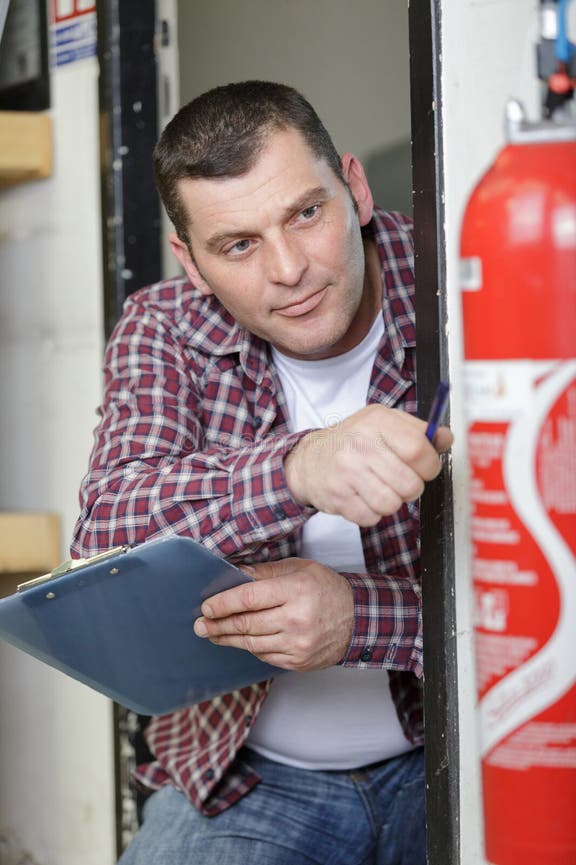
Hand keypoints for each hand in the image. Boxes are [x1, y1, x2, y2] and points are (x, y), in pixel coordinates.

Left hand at [193, 558, 353, 670]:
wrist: (358, 620)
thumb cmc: (327, 589)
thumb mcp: (299, 569)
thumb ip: (265, 573)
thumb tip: (233, 574)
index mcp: (296, 590)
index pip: (249, 597)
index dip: (224, 603)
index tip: (206, 606)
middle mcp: (296, 619)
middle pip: (246, 624)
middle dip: (218, 624)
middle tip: (200, 624)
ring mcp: (298, 644)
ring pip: (252, 644)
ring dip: (228, 639)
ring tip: (212, 634)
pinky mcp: (298, 662)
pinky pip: (265, 656)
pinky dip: (250, 648)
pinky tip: (240, 641)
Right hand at [284, 404, 452, 525]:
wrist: (309, 459)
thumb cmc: (352, 441)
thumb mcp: (383, 423)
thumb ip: (418, 430)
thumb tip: (445, 438)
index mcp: (377, 421)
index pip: (418, 449)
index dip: (429, 465)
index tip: (425, 467)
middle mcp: (360, 445)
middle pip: (409, 484)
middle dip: (412, 488)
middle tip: (401, 480)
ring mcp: (346, 472)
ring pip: (392, 505)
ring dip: (392, 502)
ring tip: (380, 488)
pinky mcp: (337, 497)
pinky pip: (372, 517)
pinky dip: (373, 512)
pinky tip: (364, 496)